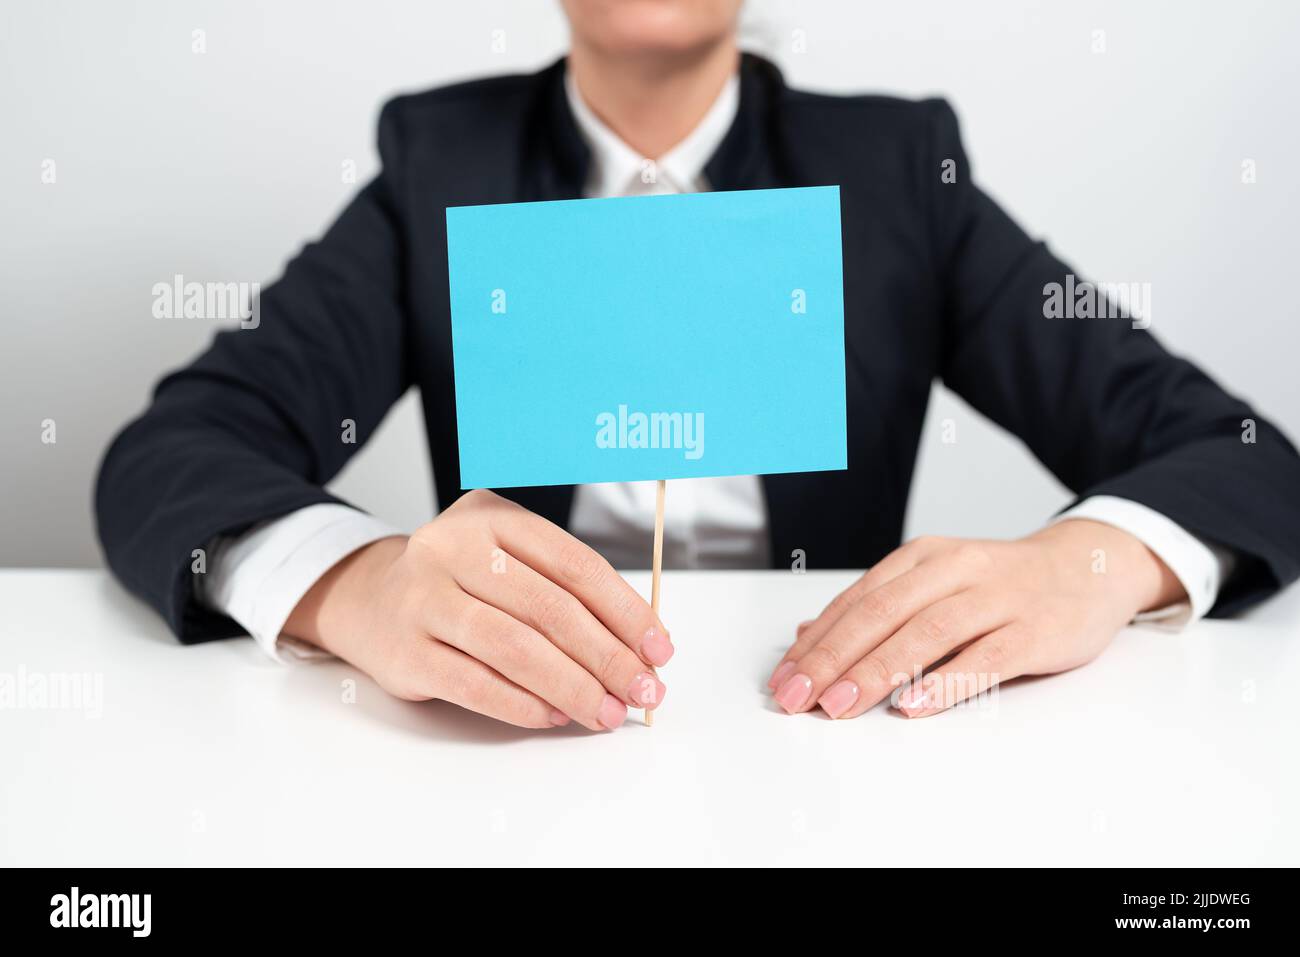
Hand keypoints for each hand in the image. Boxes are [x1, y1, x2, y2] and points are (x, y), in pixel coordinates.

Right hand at [284, 489, 672, 730]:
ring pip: (515, 648)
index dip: (625, 610)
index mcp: (493, 516)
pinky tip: (556, 715)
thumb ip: (564, 589)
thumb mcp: (507, 558)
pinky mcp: (406, 651)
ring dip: (573, 686)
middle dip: (607, 657)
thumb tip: (637, 646)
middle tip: (643, 690)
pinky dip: (524, 705)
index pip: (575, 565)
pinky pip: (476, 684)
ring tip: (607, 711)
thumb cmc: (460, 581)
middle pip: (549, 608)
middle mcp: (453, 548)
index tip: (659, 648)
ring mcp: (424, 598)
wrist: (369, 597)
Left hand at [767, 520, 1184, 718]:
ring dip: (878, 671)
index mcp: (922, 558)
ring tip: (840, 706)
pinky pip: (985, 658)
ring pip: (927, 633)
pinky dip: (946, 682)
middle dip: (834, 658)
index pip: (858, 600)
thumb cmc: (998, 585)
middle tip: (797, 698)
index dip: (817, 640)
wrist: (1088, 567)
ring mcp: (997, 598)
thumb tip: (807, 632)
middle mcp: (955, 570)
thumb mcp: (933, 583)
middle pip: (882, 614)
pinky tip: (913, 706)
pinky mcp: (1035, 630)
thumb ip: (876, 607)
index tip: (783, 677)